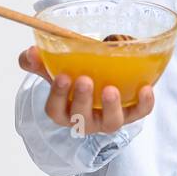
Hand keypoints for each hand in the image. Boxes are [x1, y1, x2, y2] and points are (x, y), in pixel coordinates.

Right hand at [18, 45, 155, 135]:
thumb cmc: (74, 77)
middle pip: (81, 119)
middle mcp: (86, 120)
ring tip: (111, 89)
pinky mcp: (131, 113)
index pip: (56, 110)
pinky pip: (139, 113)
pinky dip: (145, 103)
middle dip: (82, 100)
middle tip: (85, 80)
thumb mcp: (55, 69)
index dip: (58, 96)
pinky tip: (145, 88)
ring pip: (111, 122)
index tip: (62, 76)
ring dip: (111, 106)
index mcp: (64, 111)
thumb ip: (40, 61)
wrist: (101, 81)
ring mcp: (109, 119)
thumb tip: (30, 53)